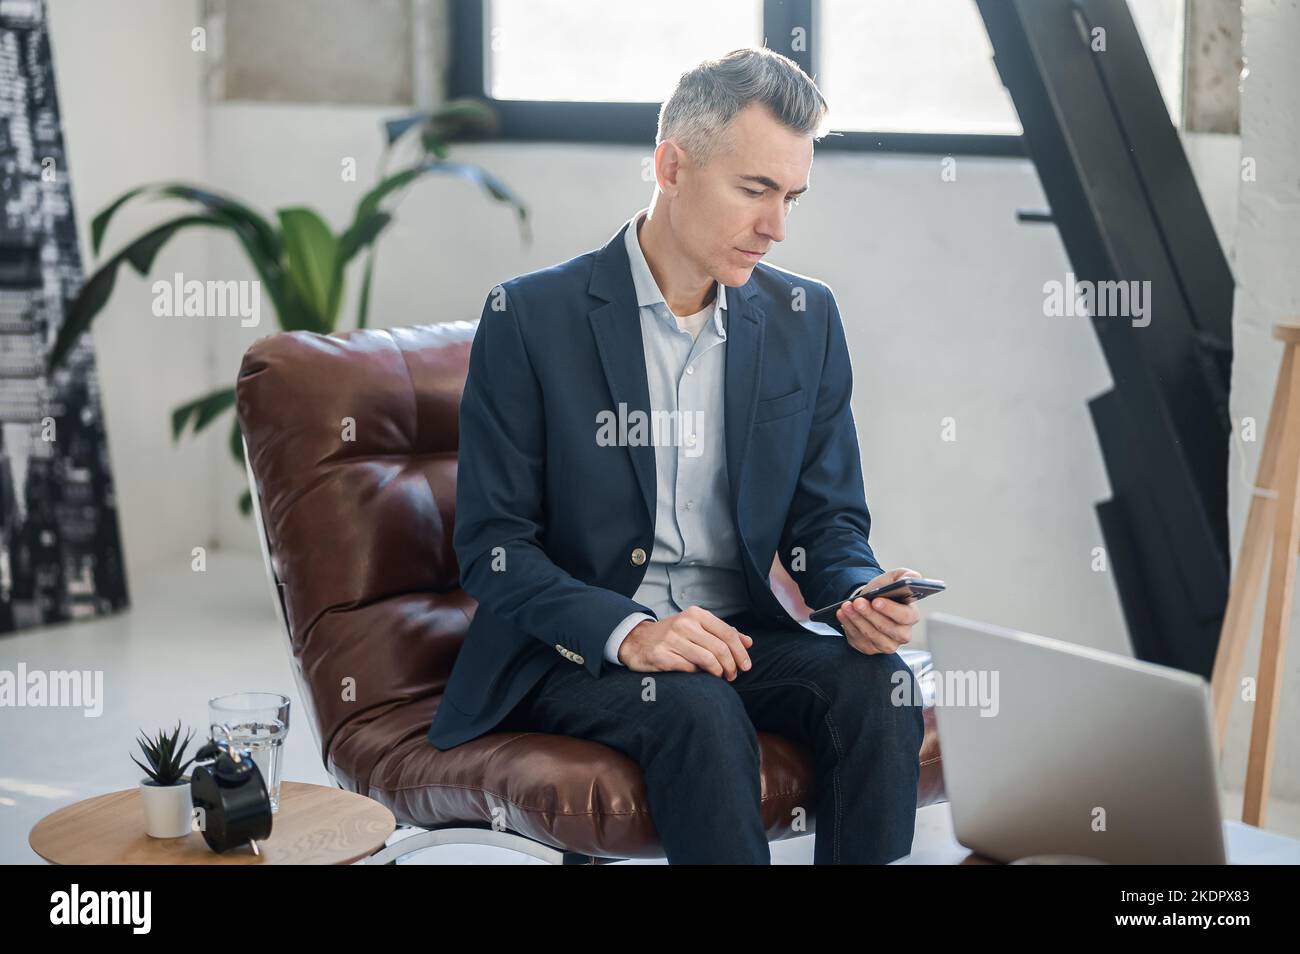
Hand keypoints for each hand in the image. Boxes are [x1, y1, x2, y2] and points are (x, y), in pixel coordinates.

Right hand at [617, 606, 753, 678]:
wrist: (637, 640)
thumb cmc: (672, 635)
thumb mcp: (697, 627)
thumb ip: (722, 633)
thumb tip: (748, 642)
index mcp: (696, 614)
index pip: (727, 633)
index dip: (740, 652)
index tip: (746, 666)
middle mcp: (684, 624)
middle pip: (720, 648)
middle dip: (731, 666)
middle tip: (733, 676)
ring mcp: (671, 640)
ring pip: (707, 660)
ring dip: (718, 672)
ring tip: (720, 677)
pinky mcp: (661, 656)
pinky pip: (689, 669)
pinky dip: (698, 674)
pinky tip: (699, 674)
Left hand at [838, 567, 922, 654]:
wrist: (869, 600)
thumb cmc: (885, 590)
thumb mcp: (897, 578)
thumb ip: (907, 576)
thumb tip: (908, 580)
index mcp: (911, 615)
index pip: (905, 616)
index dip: (890, 610)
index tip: (876, 601)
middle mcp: (902, 633)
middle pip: (887, 628)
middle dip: (869, 614)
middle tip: (857, 602)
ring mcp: (887, 644)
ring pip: (871, 635)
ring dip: (857, 619)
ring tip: (847, 606)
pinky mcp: (871, 648)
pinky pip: (859, 640)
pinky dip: (849, 626)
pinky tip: (843, 614)